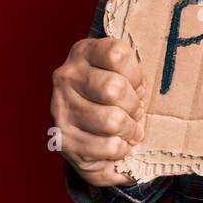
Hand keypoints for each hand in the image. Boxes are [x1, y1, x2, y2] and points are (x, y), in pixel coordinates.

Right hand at [50, 37, 147, 186]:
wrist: (86, 132)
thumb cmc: (113, 97)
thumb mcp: (123, 75)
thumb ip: (133, 75)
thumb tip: (142, 93)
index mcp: (84, 52)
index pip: (117, 55)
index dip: (135, 75)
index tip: (134, 85)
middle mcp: (67, 77)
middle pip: (114, 88)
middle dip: (133, 105)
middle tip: (135, 112)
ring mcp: (61, 109)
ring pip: (112, 120)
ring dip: (130, 130)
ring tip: (129, 130)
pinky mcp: (64, 140)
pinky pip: (108, 146)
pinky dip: (121, 149)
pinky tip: (117, 144)